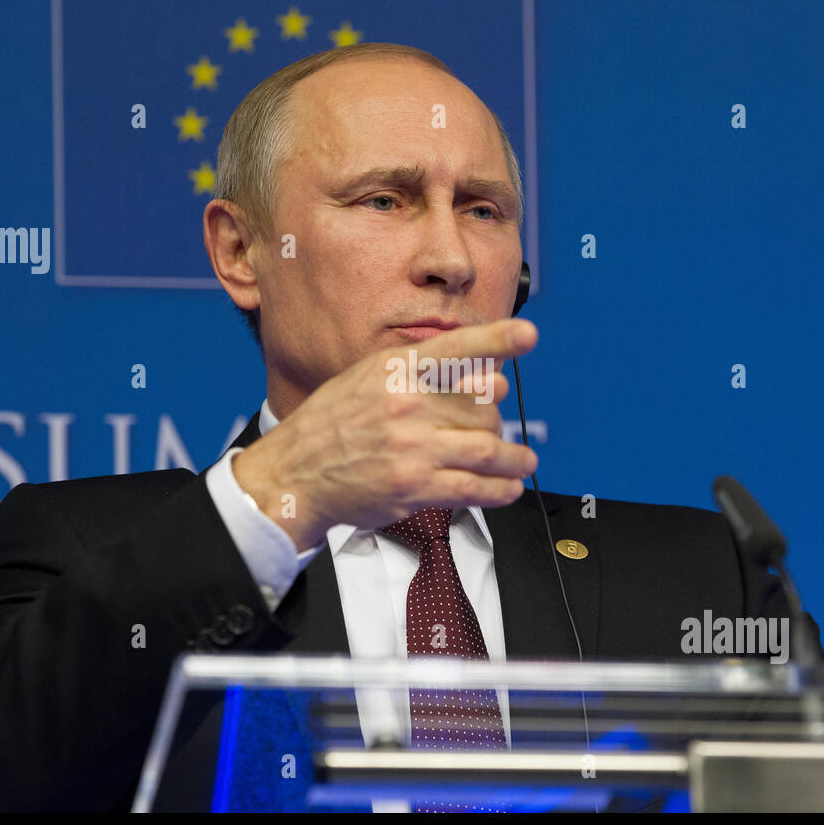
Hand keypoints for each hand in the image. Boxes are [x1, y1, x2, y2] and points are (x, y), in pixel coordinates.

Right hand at [231, 318, 539, 550]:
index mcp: (394, 370)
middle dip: (498, 420)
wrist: (295, 474)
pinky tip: (507, 488)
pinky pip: (472, 487)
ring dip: (513, 458)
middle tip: (499, 429)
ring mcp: (412, 446)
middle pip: (481, 405)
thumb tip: (474, 371)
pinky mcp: (414, 486)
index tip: (528, 335)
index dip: (497, 339)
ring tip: (522, 462)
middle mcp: (406, 404)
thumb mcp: (365, 379)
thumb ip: (416, 372)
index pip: (455, 348)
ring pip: (486, 448)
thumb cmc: (330, 426)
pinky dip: (498, 489)